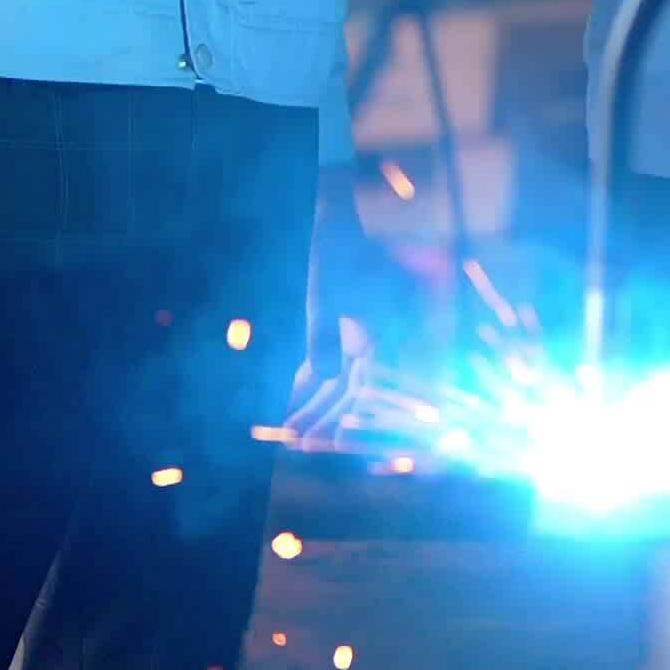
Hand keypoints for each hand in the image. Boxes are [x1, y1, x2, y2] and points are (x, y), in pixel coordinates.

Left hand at [287, 165, 381, 443]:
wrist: (337, 224)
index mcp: (380, 335)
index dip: (344, 418)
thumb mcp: (324, 294)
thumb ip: (324, 335)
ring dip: (316, 406)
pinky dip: (311, 382)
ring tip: (289, 432)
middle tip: (296, 445)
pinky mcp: (346, 330)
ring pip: (339, 381)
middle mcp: (376, 342)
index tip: (325, 442)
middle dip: (324, 420)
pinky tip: (293, 401)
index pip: (364, 390)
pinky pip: (330, 363)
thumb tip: (327, 376)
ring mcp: (361, 337)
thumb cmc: (334, 255)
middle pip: (351, 393)